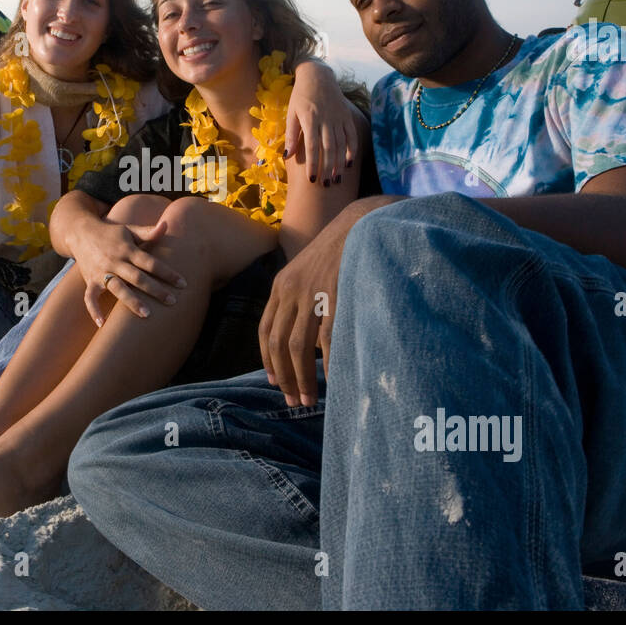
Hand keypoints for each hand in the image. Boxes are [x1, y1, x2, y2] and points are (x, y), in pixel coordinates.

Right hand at [72, 215, 185, 325]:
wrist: (80, 232)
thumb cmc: (110, 233)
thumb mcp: (129, 229)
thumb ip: (148, 232)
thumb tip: (166, 225)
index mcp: (127, 250)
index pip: (150, 262)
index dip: (167, 273)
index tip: (183, 284)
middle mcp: (115, 262)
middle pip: (137, 278)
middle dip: (155, 290)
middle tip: (172, 301)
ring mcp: (101, 273)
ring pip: (118, 289)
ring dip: (132, 301)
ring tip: (147, 314)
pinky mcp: (89, 281)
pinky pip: (90, 298)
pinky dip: (94, 311)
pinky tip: (103, 324)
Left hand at [258, 198, 395, 405]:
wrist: (360, 223)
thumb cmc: (337, 250)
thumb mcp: (306, 270)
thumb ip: (297, 297)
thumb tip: (296, 332)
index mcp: (281, 286)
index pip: (265, 331)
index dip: (266, 360)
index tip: (273, 382)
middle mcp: (291, 291)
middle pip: (278, 344)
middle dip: (283, 377)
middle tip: (293, 401)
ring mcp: (313, 294)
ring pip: (298, 347)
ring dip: (301, 378)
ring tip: (308, 399)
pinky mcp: (335, 297)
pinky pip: (327, 339)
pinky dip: (326, 364)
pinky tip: (330, 381)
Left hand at [287, 60, 359, 188]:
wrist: (318, 76)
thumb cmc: (300, 97)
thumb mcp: (291, 113)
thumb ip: (291, 135)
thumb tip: (287, 156)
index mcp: (310, 118)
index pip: (312, 146)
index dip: (312, 164)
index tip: (311, 179)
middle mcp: (326, 119)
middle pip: (328, 148)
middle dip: (327, 168)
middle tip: (325, 185)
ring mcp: (338, 117)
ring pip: (341, 144)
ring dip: (339, 163)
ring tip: (336, 179)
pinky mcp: (347, 116)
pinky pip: (352, 135)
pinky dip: (352, 150)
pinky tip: (348, 164)